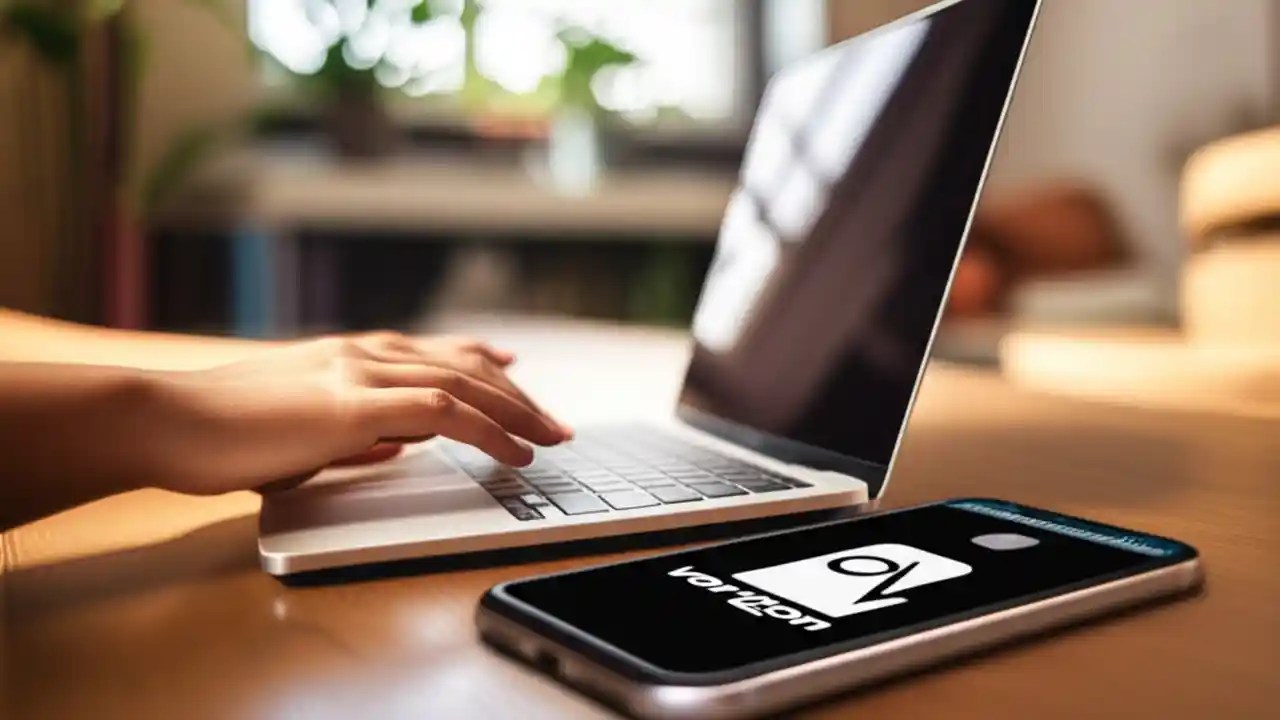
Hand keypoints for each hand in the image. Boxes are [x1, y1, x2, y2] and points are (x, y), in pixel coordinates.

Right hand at [146, 332, 570, 495]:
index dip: (478, 359)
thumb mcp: (298, 430)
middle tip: (551, 420)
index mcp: (346, 356)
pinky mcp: (352, 405)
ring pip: (462, 384)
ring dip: (515, 412)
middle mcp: (360, 354)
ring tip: (550, 438)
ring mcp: (358, 374)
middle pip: (460, 366)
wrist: (165, 420)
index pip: (431, 351)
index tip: (510, 366)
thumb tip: (396, 445)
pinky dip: (488, 430)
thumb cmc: (219, 433)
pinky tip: (514, 451)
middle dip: (514, 395)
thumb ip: (352, 432)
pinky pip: (442, 412)